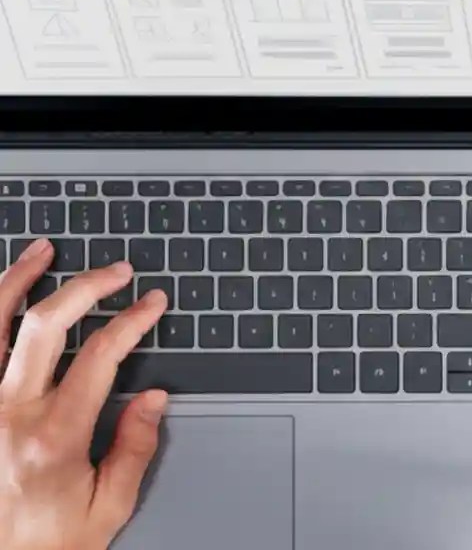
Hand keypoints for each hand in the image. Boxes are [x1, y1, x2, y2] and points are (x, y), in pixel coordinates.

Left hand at [0, 239, 168, 549]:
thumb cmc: (45, 542)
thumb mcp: (107, 508)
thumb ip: (134, 449)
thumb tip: (154, 398)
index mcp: (54, 436)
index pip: (101, 355)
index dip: (133, 320)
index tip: (152, 303)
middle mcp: (7, 414)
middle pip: (46, 325)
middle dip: (88, 286)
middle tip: (116, 271)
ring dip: (17, 280)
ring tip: (42, 253)